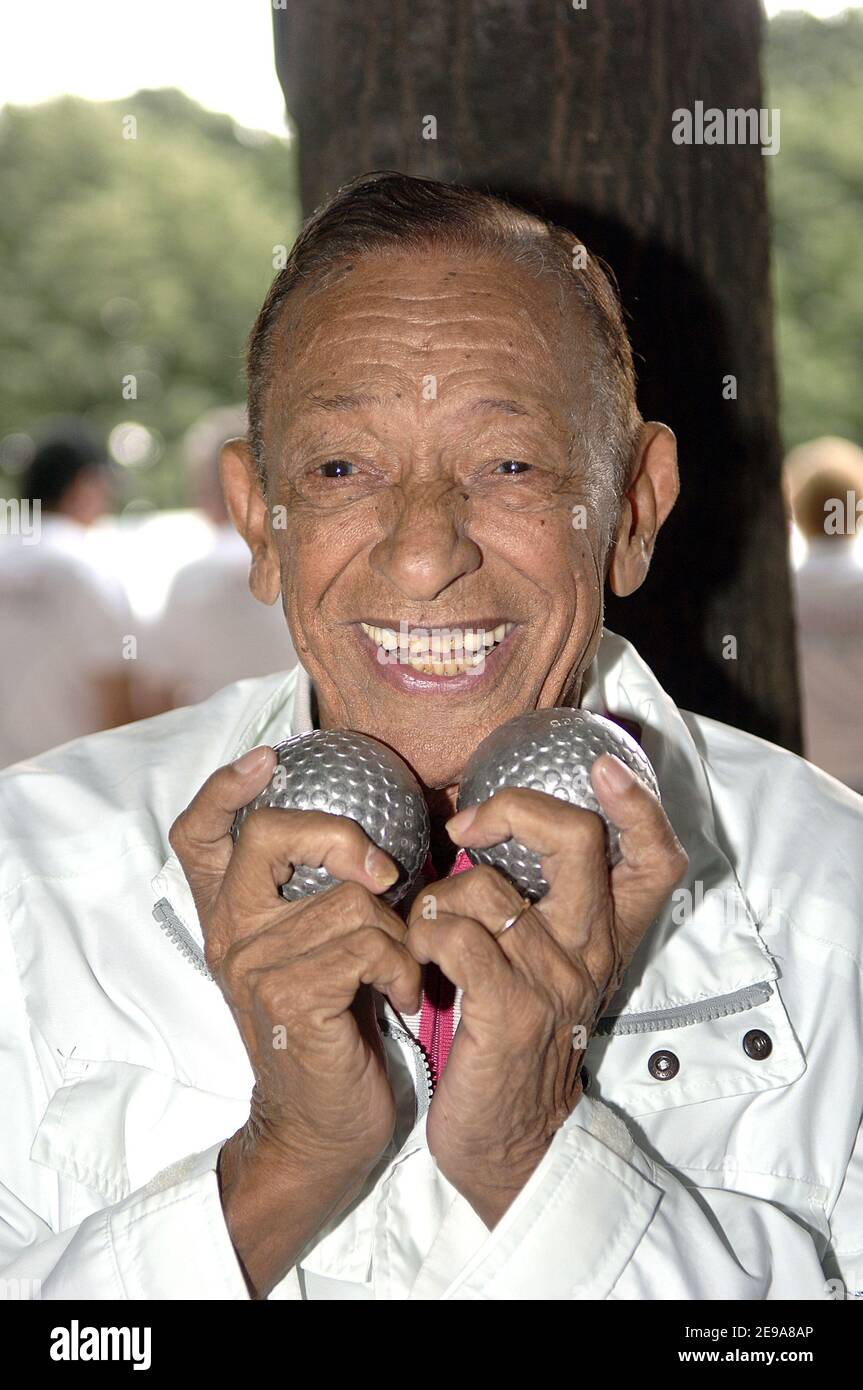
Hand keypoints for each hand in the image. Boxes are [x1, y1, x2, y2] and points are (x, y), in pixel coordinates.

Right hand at [169, 746, 421, 1294]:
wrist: (322, 1127)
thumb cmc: (334, 1029)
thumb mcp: (317, 952)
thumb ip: (318, 896)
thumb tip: (373, 839)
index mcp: (231, 917)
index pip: (197, 834)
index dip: (225, 787)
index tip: (268, 761)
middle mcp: (231, 933)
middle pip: (268, 834)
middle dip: (338, 837)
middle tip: (381, 873)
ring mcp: (255, 964)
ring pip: (348, 898)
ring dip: (397, 935)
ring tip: (397, 973)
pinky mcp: (291, 995)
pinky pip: (368, 942)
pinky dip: (401, 967)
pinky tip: (400, 996)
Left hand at [406, 753, 686, 1226]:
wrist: (510, 1144)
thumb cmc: (509, 1043)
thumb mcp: (542, 971)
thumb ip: (530, 908)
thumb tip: (476, 832)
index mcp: (603, 937)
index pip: (655, 858)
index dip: (639, 805)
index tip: (605, 767)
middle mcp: (588, 951)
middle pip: (578, 842)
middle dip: (516, 810)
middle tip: (468, 826)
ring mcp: (553, 981)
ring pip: (489, 889)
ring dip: (437, 895)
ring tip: (422, 924)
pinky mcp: (509, 1013)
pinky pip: (458, 939)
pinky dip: (424, 935)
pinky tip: (416, 957)